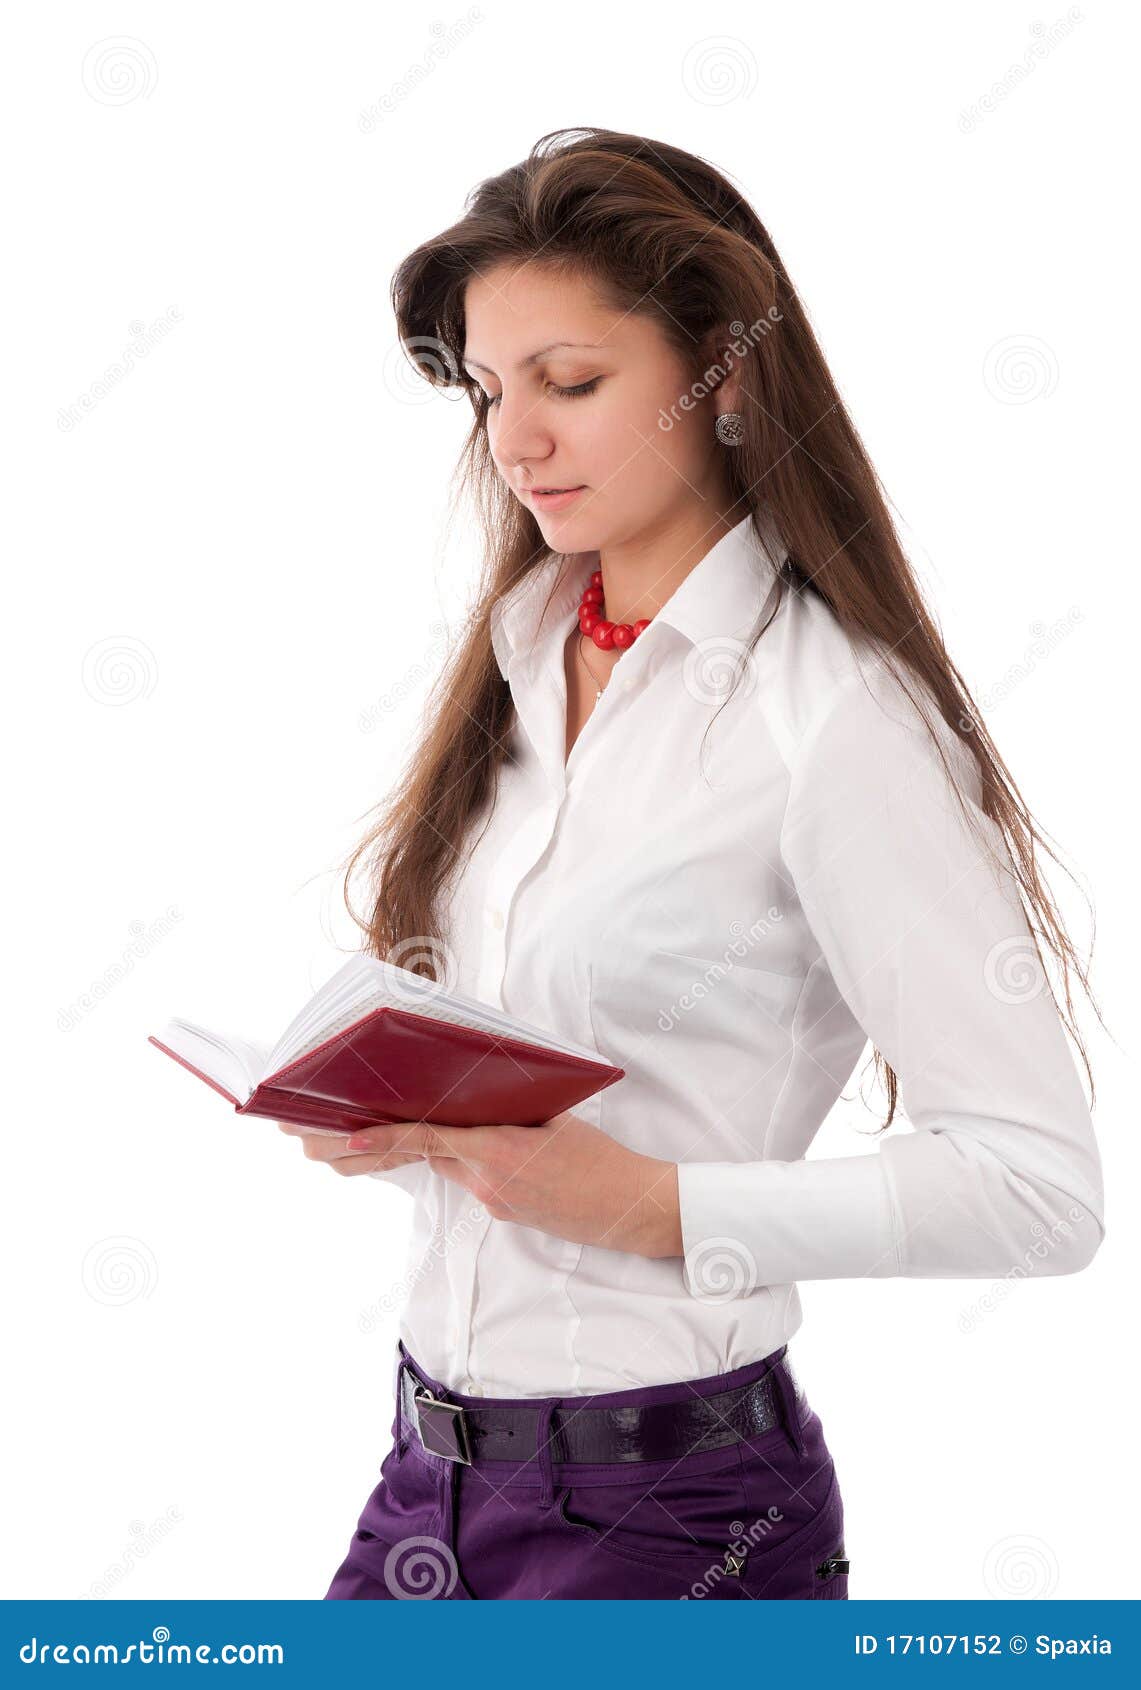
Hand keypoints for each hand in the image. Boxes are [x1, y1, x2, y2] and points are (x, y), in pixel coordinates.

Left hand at [282, 1111, 681, 1258]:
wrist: (633, 1209)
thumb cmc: (602, 1158)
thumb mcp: (557, 1121)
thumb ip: (510, 1111)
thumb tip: (475, 1096)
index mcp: (498, 1151)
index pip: (428, 1139)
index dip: (384, 1138)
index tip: (347, 1138)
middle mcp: (487, 1181)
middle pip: (432, 1153)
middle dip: (394, 1142)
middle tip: (341, 1138)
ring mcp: (495, 1202)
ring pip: (455, 1166)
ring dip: (442, 1150)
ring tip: (424, 1135)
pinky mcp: (505, 1215)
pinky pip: (477, 1181)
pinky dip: (474, 1163)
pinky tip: (500, 1154)